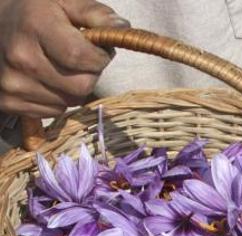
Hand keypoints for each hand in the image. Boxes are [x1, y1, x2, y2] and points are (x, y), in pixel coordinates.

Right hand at [0, 0, 128, 117]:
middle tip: (77, 57)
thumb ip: (96, 14)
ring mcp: (11, 83)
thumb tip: (122, 29)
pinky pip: (53, 111)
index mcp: (35, 27)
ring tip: (57, 66)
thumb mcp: (63, 2)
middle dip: (89, 73)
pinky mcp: (7, 102)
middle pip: (81, 86)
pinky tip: (44, 78)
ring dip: (72, 87)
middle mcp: (20, 58)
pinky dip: (56, 98)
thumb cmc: (32, 12)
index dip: (100, 57)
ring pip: (70, 102)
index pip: (83, 58)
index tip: (97, 49)